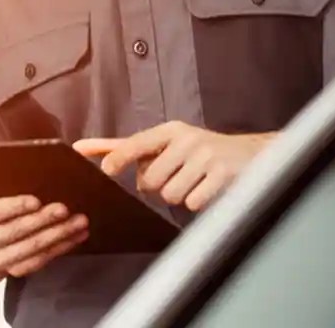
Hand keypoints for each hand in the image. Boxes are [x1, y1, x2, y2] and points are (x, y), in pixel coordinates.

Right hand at [0, 195, 89, 277]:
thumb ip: (1, 188)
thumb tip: (32, 170)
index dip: (14, 207)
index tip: (35, 200)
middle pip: (16, 231)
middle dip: (43, 220)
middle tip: (64, 209)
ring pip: (32, 248)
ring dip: (59, 234)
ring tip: (80, 221)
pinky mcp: (16, 271)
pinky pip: (42, 260)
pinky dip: (62, 247)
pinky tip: (77, 236)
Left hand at [75, 122, 275, 211]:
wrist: (250, 155)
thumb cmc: (199, 152)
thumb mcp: (166, 143)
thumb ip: (127, 148)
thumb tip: (84, 148)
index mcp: (169, 131)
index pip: (137, 143)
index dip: (120, 157)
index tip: (108, 169)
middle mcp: (186, 140)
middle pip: (151, 181)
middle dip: (158, 188)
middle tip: (175, 178)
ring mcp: (205, 156)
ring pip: (171, 195)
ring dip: (178, 196)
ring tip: (193, 182)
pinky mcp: (222, 174)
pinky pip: (193, 203)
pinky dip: (197, 202)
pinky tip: (207, 189)